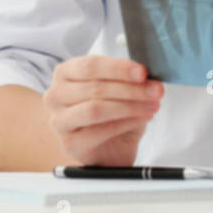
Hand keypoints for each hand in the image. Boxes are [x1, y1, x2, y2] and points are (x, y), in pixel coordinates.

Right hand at [42, 56, 162, 165]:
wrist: (112, 146)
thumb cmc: (113, 111)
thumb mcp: (121, 87)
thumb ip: (129, 77)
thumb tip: (147, 74)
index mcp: (66, 73)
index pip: (90, 65)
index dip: (118, 68)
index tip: (143, 72)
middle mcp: (56, 95)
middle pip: (95, 88)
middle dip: (131, 89)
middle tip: (156, 90)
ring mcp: (59, 121)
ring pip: (96, 109)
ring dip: (130, 106)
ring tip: (152, 105)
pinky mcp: (70, 143)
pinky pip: (100, 131)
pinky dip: (127, 122)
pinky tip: (143, 118)